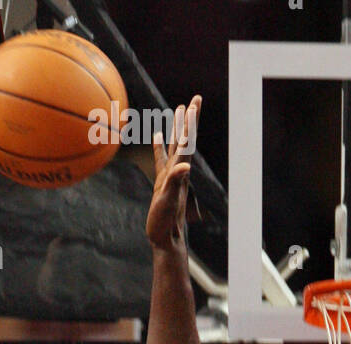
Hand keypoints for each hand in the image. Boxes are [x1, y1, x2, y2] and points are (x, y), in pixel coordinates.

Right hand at [146, 96, 200, 249]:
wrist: (165, 238)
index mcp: (179, 171)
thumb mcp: (168, 202)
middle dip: (189, 119)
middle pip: (185, 139)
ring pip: (175, 146)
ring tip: (177, 110)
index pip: (185, 142)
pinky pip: (161, 159)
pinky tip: (156, 136)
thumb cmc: (165, 222)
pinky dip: (160, 146)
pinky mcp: (162, 182)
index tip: (192, 104)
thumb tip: (184, 166)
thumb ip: (175, 183)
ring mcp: (170, 175)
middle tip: (194, 99)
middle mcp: (178, 170)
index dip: (189, 124)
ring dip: (177, 128)